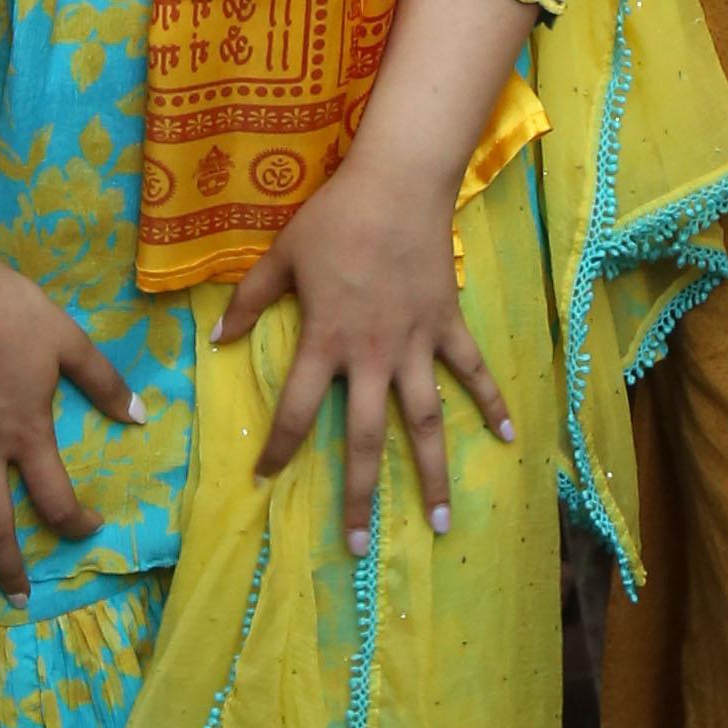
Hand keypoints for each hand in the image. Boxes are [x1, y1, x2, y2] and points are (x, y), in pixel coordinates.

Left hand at [222, 141, 513, 555]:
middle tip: (359, 544)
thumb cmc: (334, 218)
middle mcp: (372, 354)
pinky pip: (472, 371)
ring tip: (443, 522)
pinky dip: (492, 402)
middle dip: (359, 494)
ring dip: (433, 472)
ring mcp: (415, 343)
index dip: (277, 447)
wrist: (397, 183)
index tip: (265, 480)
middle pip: (365, 437)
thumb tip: (216, 340)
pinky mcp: (447, 325)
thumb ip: (250, 302)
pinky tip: (511, 438)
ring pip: (425, 420)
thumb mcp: (281, 255)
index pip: (294, 409)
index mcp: (326, 340)